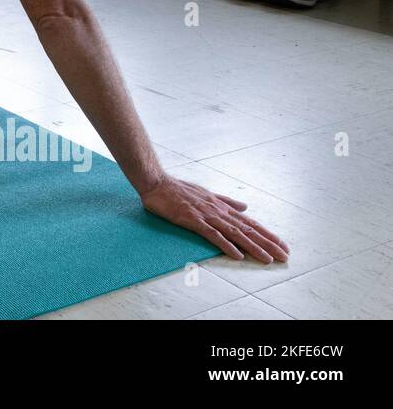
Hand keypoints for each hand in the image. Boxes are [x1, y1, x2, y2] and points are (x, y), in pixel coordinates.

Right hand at [140, 176, 287, 263]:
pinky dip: (226, 245)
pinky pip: (213, 235)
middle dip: (268, 243)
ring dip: (253, 246)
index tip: (282, 245)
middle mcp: (219, 211)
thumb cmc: (179, 189)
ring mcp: (207, 215)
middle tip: (284, 256)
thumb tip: (245, 206)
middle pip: (247, 229)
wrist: (157, 183)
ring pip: (235, 233)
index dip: (267, 234)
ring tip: (268, 259)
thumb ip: (227, 201)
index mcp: (222, 206)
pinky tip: (237, 255)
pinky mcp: (193, 220)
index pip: (250, 222)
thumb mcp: (207, 193)